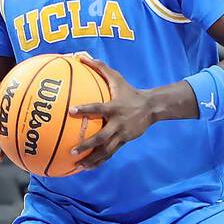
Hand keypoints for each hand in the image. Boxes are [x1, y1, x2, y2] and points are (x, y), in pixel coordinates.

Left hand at [68, 55, 151, 169]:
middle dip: (87, 145)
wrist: (151, 107)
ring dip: (93, 159)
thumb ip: (99, 67)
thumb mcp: (116, 78)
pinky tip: (87, 168)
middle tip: (72, 151)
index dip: (86, 109)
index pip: (98, 108)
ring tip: (79, 167)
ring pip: (106, 151)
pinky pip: (110, 154)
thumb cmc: (129, 91)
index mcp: (114, 107)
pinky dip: (99, 161)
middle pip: (102, 137)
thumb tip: (80, 56)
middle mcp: (118, 123)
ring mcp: (122, 134)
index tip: (72, 111)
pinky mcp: (124, 141)